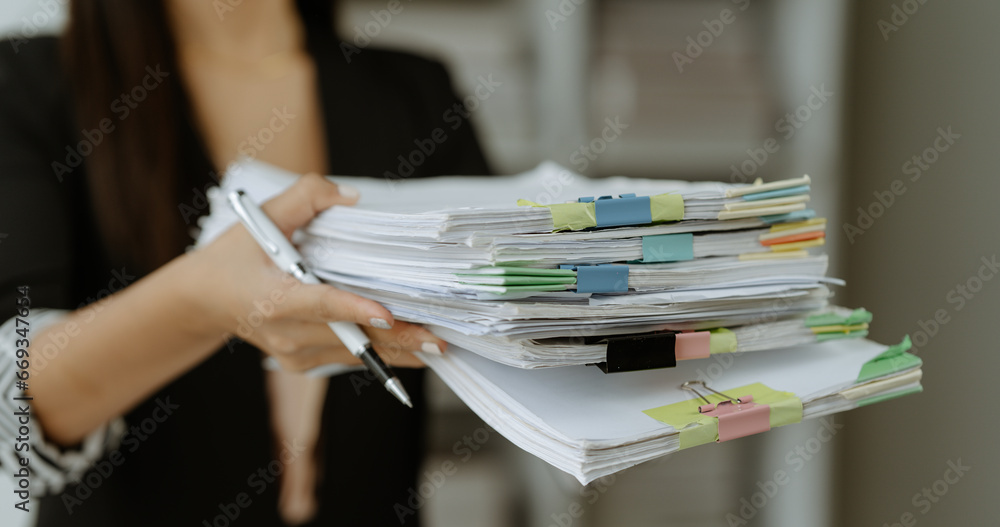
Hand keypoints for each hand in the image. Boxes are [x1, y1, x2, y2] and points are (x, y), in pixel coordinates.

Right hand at [190, 173, 444, 370]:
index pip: (320, 305)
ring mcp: (295, 353)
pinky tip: (416, 348)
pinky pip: (350, 358)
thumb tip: (351, 198)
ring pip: (357, 354)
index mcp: (274, 298)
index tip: (387, 315)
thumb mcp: (262, 216)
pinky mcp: (304, 363)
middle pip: (350, 337)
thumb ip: (306, 197)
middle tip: (438, 339)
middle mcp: (287, 332)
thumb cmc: (235, 255)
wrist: (205, 299)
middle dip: (397, 338)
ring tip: (438, 346)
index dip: (354, 311)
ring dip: (399, 351)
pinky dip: (383, 353)